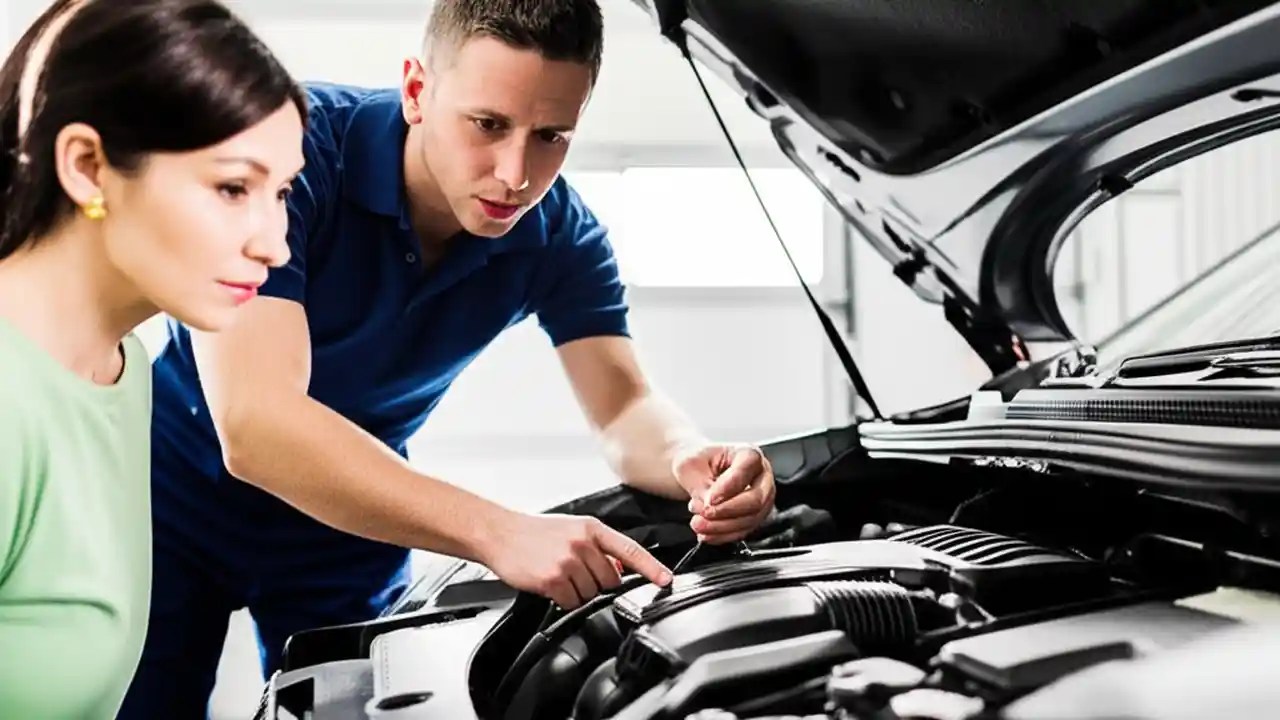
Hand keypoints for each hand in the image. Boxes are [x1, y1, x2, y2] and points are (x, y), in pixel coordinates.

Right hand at [477, 511, 671, 608]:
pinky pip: (571, 602)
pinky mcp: (553, 578)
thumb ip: (598, 547)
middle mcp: (582, 542)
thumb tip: (619, 570)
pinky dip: (563, 600)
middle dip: (597, 583)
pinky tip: (550, 585)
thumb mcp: (572, 530)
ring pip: (591, 593)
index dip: (651, 567)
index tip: (666, 580)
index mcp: (592, 528)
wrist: (500, 533)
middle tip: (575, 573)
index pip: (630, 549)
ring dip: (578, 592)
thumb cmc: (535, 533)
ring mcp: (568, 561)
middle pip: (611, 580)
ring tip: (558, 575)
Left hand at [673, 444, 775, 544]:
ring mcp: (762, 497)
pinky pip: (744, 531)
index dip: (727, 488)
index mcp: (748, 453)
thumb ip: (701, 486)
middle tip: (703, 513)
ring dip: (722, 526)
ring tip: (698, 523)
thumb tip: (710, 506)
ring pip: (750, 519)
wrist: (697, 472)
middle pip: (755, 499)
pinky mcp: (755, 516)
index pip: (745, 471)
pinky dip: (723, 535)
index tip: (709, 499)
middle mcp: (761, 475)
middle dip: (726, 511)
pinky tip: (706, 533)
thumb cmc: (697, 463)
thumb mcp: (689, 466)